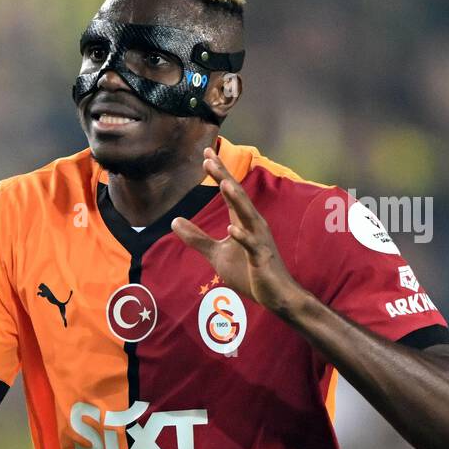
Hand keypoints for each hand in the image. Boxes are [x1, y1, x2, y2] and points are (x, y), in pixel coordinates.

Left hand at [170, 147, 308, 317]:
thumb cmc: (248, 271)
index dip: (219, 173)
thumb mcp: (216, 253)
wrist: (275, 294)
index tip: (206, 154)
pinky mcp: (261, 258)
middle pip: (237, 197)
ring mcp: (258, 240)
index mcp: (242, 221)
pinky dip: (242, 237)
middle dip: (224, 177)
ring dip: (236, 200)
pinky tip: (232, 229)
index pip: (229, 192)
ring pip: (247, 216)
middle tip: (209, 158)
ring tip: (224, 184)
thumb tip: (174, 221)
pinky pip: (251, 246)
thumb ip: (196, 238)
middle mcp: (253, 224)